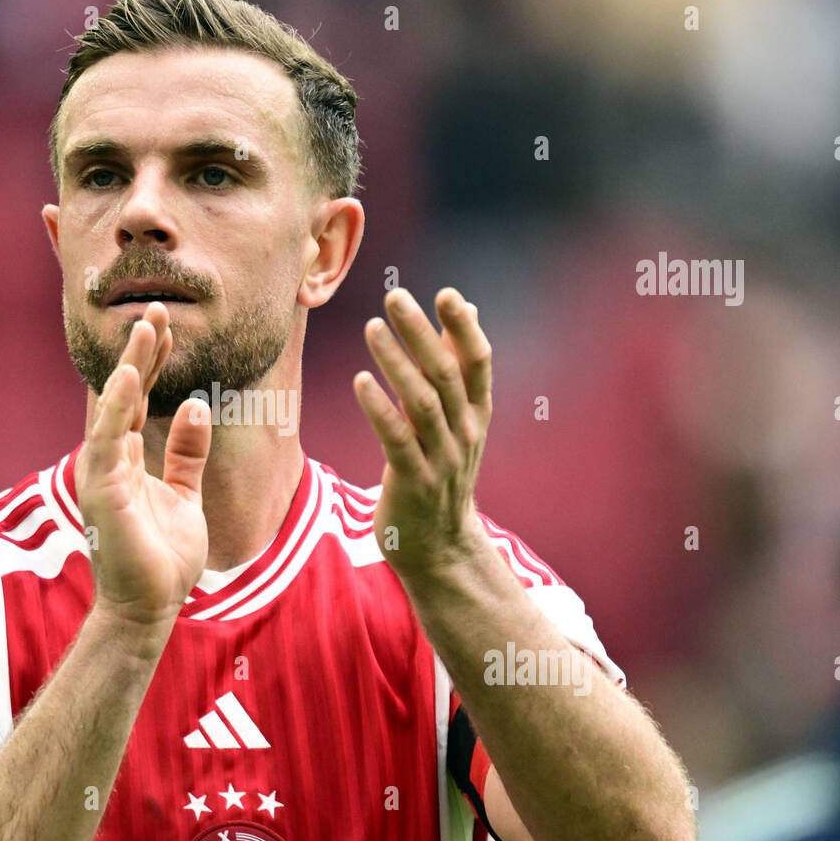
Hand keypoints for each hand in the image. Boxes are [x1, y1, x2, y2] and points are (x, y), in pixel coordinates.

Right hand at [78, 302, 212, 624]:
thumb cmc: (163, 558)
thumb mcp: (185, 495)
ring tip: (149, 325)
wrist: (151, 606)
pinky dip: (118, 406)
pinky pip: (106, 438)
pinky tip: (131, 376)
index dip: (152, 361)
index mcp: (125, 459)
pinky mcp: (101, 488)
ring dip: (132, 366)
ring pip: (115, 406)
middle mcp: (109, 458)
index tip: (166, 325)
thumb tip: (195, 403)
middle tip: (158, 307)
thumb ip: (187, 452)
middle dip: (142, 351)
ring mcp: (102, 471)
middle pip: (124, 392)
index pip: (138, 399)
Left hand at [352, 287, 492, 586]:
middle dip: (422, 333)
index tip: (447, 293)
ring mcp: (441, 458)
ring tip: (372, 328)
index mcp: (478, 414)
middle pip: (446, 374)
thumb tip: (465, 311)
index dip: (464, 328)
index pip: (478, 363)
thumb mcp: (459, 421)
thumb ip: (458, 368)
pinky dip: (380, 409)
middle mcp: (465, 432)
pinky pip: (397, 440)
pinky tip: (361, 381)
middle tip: (395, 296)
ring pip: (422, 403)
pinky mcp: (414, 482)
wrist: (440, 547)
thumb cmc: (442, 473)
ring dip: (396, 362)